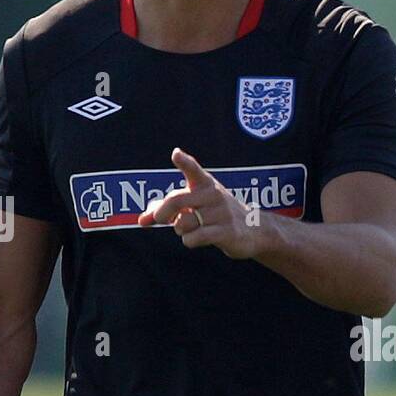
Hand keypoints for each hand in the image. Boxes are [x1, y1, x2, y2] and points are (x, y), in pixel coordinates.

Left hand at [137, 148, 265, 258]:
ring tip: (193, 228)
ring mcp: (221, 213)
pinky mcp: (226, 231)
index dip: (184, 162)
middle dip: (161, 213)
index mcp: (205, 183)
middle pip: (176, 200)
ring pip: (182, 223)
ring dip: (181, 230)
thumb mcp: (194, 206)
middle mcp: (213, 194)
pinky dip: (189, 241)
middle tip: (160, 219)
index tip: (176, 154)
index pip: (193, 170)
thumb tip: (141, 221)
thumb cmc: (215, 214)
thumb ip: (165, 210)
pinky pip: (194, 238)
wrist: (254, 229)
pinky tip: (198, 238)